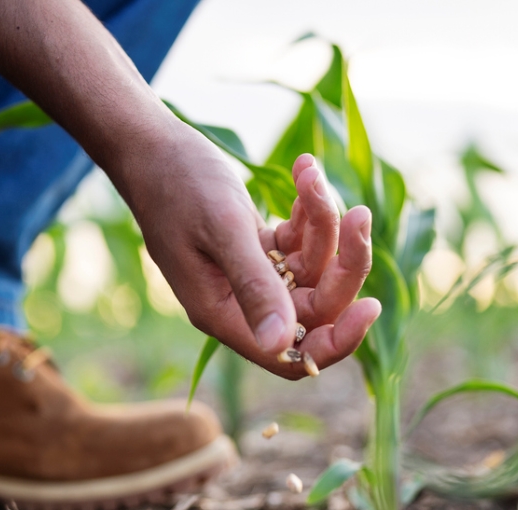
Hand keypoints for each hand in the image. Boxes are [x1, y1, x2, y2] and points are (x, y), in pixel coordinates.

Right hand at [120, 126, 379, 378]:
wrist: (147, 144)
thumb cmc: (176, 183)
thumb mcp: (223, 229)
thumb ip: (253, 285)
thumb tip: (282, 344)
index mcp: (223, 314)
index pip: (292, 355)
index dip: (336, 340)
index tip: (370, 305)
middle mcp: (239, 303)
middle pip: (314, 308)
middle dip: (343, 262)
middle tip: (358, 214)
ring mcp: (249, 275)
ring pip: (313, 269)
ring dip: (325, 222)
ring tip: (312, 175)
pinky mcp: (256, 247)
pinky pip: (300, 242)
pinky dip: (309, 210)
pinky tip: (304, 170)